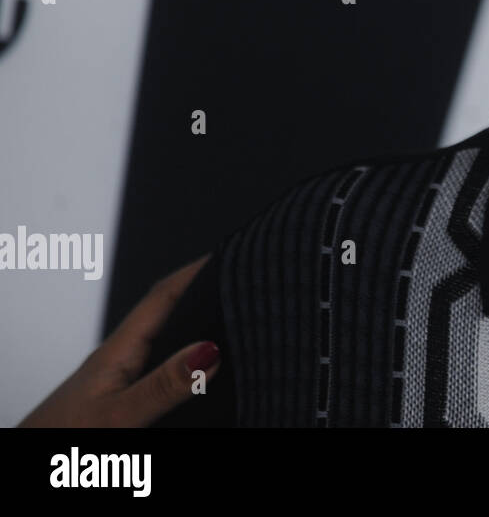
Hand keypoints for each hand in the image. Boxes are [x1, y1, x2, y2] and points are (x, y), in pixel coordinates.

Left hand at [18, 254, 220, 426]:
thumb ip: (163, 385)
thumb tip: (209, 350)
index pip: (163, 297)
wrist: (22, 466)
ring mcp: (116, 382)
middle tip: (236, 275)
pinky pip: (159, 369)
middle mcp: (117, 362)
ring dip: (193, 325)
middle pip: (166, 314)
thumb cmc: (58, 440)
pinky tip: (194, 369)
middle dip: (201, 291)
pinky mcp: (116, 403)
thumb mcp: (117, 414)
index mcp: (116, 353)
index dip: (198, 270)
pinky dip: (183, 360)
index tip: (230, 251)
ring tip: (227, 312)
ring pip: (163, 343)